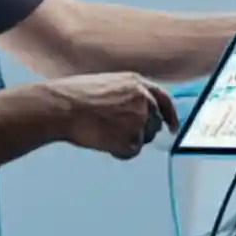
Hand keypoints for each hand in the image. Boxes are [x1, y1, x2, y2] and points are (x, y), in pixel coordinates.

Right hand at [46, 73, 178, 159]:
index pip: (164, 100)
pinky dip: (118, 151)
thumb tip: (134, 113)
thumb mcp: (108, 84)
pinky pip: (131, 152)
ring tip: (102, 132)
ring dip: (126, 141)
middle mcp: (144, 100)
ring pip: (142, 140)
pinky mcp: (133, 139)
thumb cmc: (75, 96)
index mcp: (138, 83)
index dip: (170, 116)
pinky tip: (102, 141)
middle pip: (154, 124)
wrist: (62, 107)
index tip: (173, 128)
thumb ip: (128, 95)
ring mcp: (141, 120)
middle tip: (117, 135)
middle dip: (141, 132)